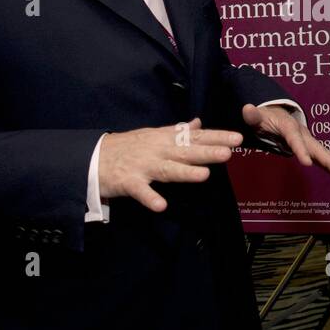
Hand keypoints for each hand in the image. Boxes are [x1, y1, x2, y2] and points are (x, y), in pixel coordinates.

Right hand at [97, 118, 240, 211]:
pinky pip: (140, 191)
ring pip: (167, 170)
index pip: (194, 137)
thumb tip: (197, 123)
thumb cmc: (126, 147)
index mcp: (163, 139)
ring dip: (184, 172)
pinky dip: (150, 198)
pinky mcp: (127, 182)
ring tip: (204, 176)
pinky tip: (161, 205)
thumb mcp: (152, 135)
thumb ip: (176, 131)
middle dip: (207, 152)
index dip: (215, 137)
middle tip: (228, 152)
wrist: (92, 157)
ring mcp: (142, 166)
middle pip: (185, 151)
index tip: (237, 138)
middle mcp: (156, 150)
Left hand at [242, 103, 329, 185]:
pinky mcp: (312, 151)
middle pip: (318, 149)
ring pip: (326, 156)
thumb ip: (252, 115)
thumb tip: (247, 109)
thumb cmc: (265, 117)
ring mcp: (310, 143)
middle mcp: (305, 135)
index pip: (295, 140)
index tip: (307, 163)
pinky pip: (325, 162)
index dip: (301, 150)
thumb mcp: (256, 117)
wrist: (276, 113)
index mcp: (290, 127)